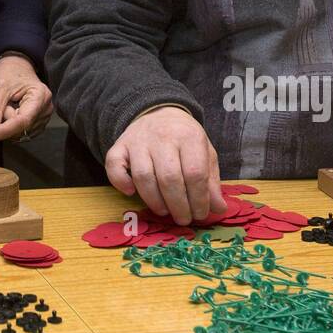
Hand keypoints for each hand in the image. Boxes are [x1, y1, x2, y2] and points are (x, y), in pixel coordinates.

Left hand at [0, 55, 52, 143]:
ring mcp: (44, 117)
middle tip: (3, 102)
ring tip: (9, 105)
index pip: (22, 121)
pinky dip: (11, 126)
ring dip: (8, 123)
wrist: (18, 66)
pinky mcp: (38, 123)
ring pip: (20, 133)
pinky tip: (12, 112)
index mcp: (40, 96)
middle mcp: (46, 109)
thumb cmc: (10, 72)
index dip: (4, 131)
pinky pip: (21, 133)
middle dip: (5, 120)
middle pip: (21, 128)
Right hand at [104, 107, 225, 226]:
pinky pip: (114, 165)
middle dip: (178, 205)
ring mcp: (138, 140)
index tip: (200, 214)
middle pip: (169, 178)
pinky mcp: (120, 145)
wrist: (159, 113)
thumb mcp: (205, 153)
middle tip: (183, 219)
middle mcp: (162, 136)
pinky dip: (121, 182)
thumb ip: (211, 181)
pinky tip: (131, 192)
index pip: (195, 173)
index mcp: (188, 136)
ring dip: (154, 201)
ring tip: (164, 211)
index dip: (199, 199)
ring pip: (143, 176)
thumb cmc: (185, 139)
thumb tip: (219, 209)